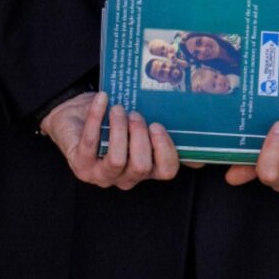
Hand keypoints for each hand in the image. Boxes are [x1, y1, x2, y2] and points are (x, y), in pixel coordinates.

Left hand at [40, 91, 180, 189]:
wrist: (76, 115)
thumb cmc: (115, 120)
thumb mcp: (143, 126)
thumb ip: (167, 137)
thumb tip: (202, 151)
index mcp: (147, 169)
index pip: (166, 171)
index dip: (165, 149)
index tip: (158, 125)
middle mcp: (126, 177)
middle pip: (142, 166)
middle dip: (140, 136)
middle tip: (135, 114)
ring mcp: (102, 175)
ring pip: (117, 160)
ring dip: (119, 130)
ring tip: (119, 109)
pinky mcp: (80, 165)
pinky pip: (91, 143)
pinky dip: (97, 117)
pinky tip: (102, 100)